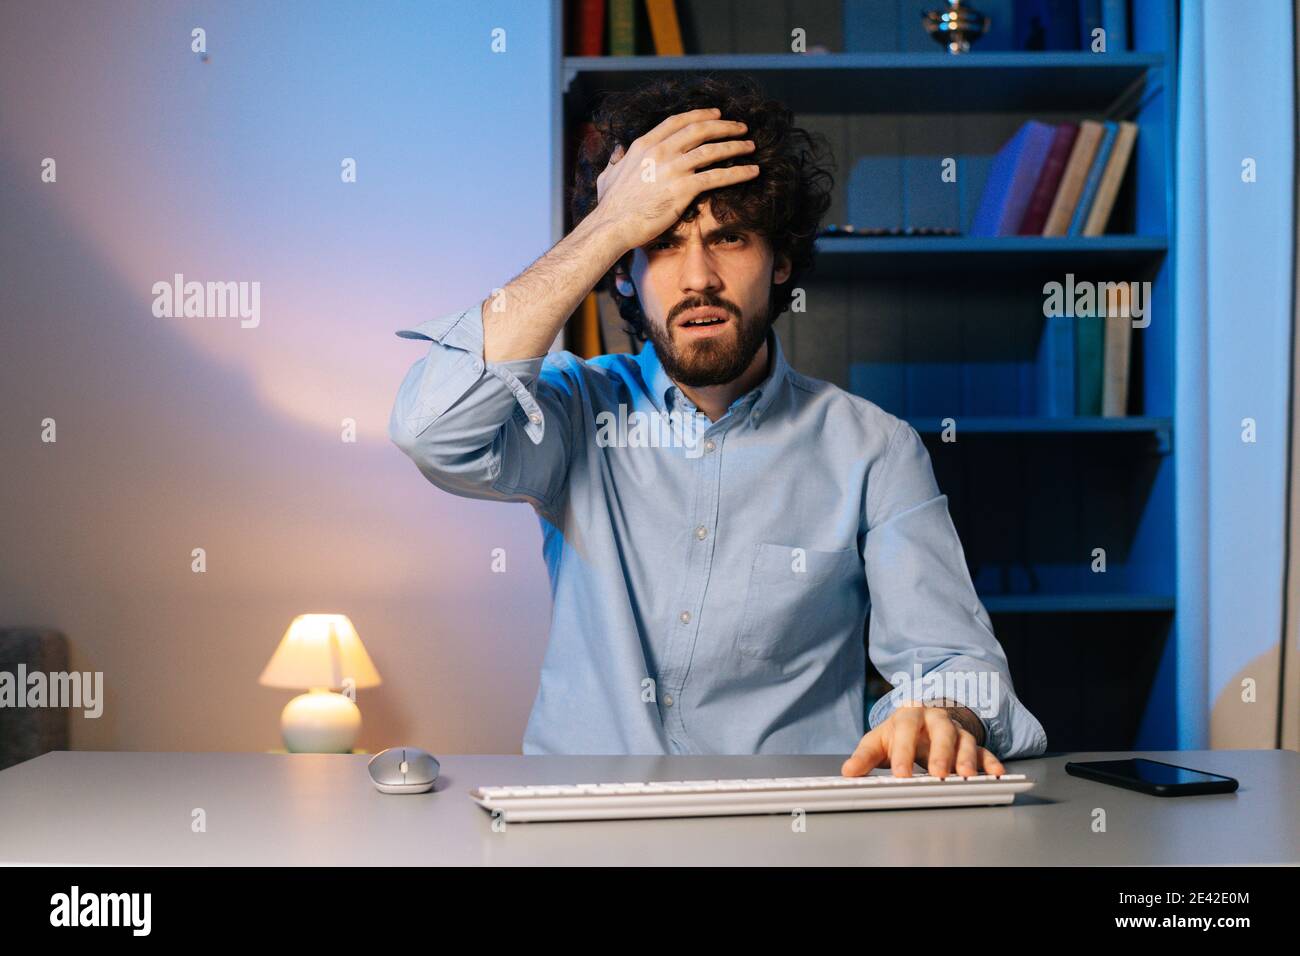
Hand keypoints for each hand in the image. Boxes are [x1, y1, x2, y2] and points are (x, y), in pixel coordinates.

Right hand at [590, 107, 758, 251]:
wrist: (612, 225)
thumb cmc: (610, 205)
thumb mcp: (608, 174)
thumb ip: (616, 159)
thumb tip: (618, 150)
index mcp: (644, 145)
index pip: (677, 122)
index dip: (700, 115)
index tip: (716, 114)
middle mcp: (661, 151)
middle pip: (700, 130)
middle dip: (724, 126)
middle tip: (740, 127)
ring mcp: (673, 169)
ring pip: (713, 150)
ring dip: (736, 146)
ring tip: (751, 146)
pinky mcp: (684, 189)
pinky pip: (718, 176)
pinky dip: (739, 172)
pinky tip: (752, 171)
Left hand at [841, 701, 1005, 778]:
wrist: (922, 718)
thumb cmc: (899, 732)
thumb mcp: (879, 740)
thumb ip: (864, 756)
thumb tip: (848, 771)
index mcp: (910, 715)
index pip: (906, 730)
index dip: (904, 752)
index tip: (900, 775)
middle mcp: (936, 720)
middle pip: (941, 732)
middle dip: (940, 754)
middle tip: (938, 775)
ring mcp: (956, 731)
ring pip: (965, 741)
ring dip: (967, 759)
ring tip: (966, 777)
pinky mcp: (972, 744)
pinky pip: (985, 751)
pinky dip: (991, 763)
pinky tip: (996, 774)